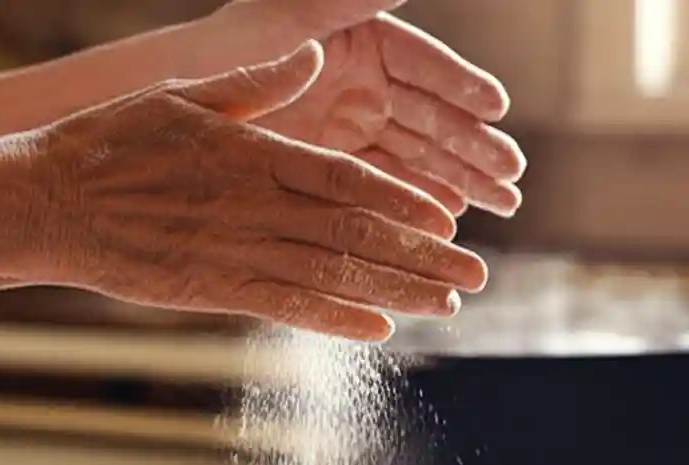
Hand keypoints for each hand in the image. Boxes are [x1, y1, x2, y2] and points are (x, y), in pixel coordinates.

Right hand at [25, 43, 486, 341]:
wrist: (45, 201)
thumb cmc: (111, 141)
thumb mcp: (183, 92)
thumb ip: (257, 81)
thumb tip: (315, 53)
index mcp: (254, 154)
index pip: (347, 180)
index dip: (404, 201)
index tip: (448, 218)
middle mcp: (254, 208)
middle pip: (355, 234)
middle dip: (421, 257)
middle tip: (475, 275)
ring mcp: (235, 254)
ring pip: (332, 276)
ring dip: (395, 292)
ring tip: (446, 305)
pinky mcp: (213, 291)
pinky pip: (285, 308)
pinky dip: (336, 320)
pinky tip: (379, 329)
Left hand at [205, 0, 525, 217]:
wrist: (175, 99)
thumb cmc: (230, 47)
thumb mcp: (292, 15)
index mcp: (364, 43)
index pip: (425, 65)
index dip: (462, 86)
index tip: (496, 106)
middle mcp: (367, 85)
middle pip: (433, 118)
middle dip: (476, 147)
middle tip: (513, 174)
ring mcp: (354, 129)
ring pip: (418, 157)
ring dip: (461, 180)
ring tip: (501, 204)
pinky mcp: (336, 170)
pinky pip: (385, 188)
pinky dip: (417, 204)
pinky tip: (450, 221)